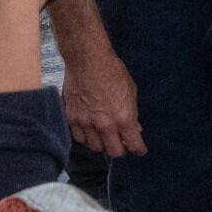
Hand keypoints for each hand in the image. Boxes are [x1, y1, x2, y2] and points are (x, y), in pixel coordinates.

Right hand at [62, 44, 146, 158]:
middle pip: (113, 151)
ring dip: (102, 144)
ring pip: (95, 147)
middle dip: (120, 150)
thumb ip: (132, 113)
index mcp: (123, 117)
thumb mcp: (130, 91)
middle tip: (121, 144)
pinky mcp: (72, 118)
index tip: (139, 150)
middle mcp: (105, 124)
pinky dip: (86, 138)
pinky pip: (79, 138)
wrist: (87, 59)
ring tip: (104, 137)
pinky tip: (90, 131)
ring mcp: (87, 123)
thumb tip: (135, 128)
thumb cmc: (112, 71)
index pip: (133, 145)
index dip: (138, 150)